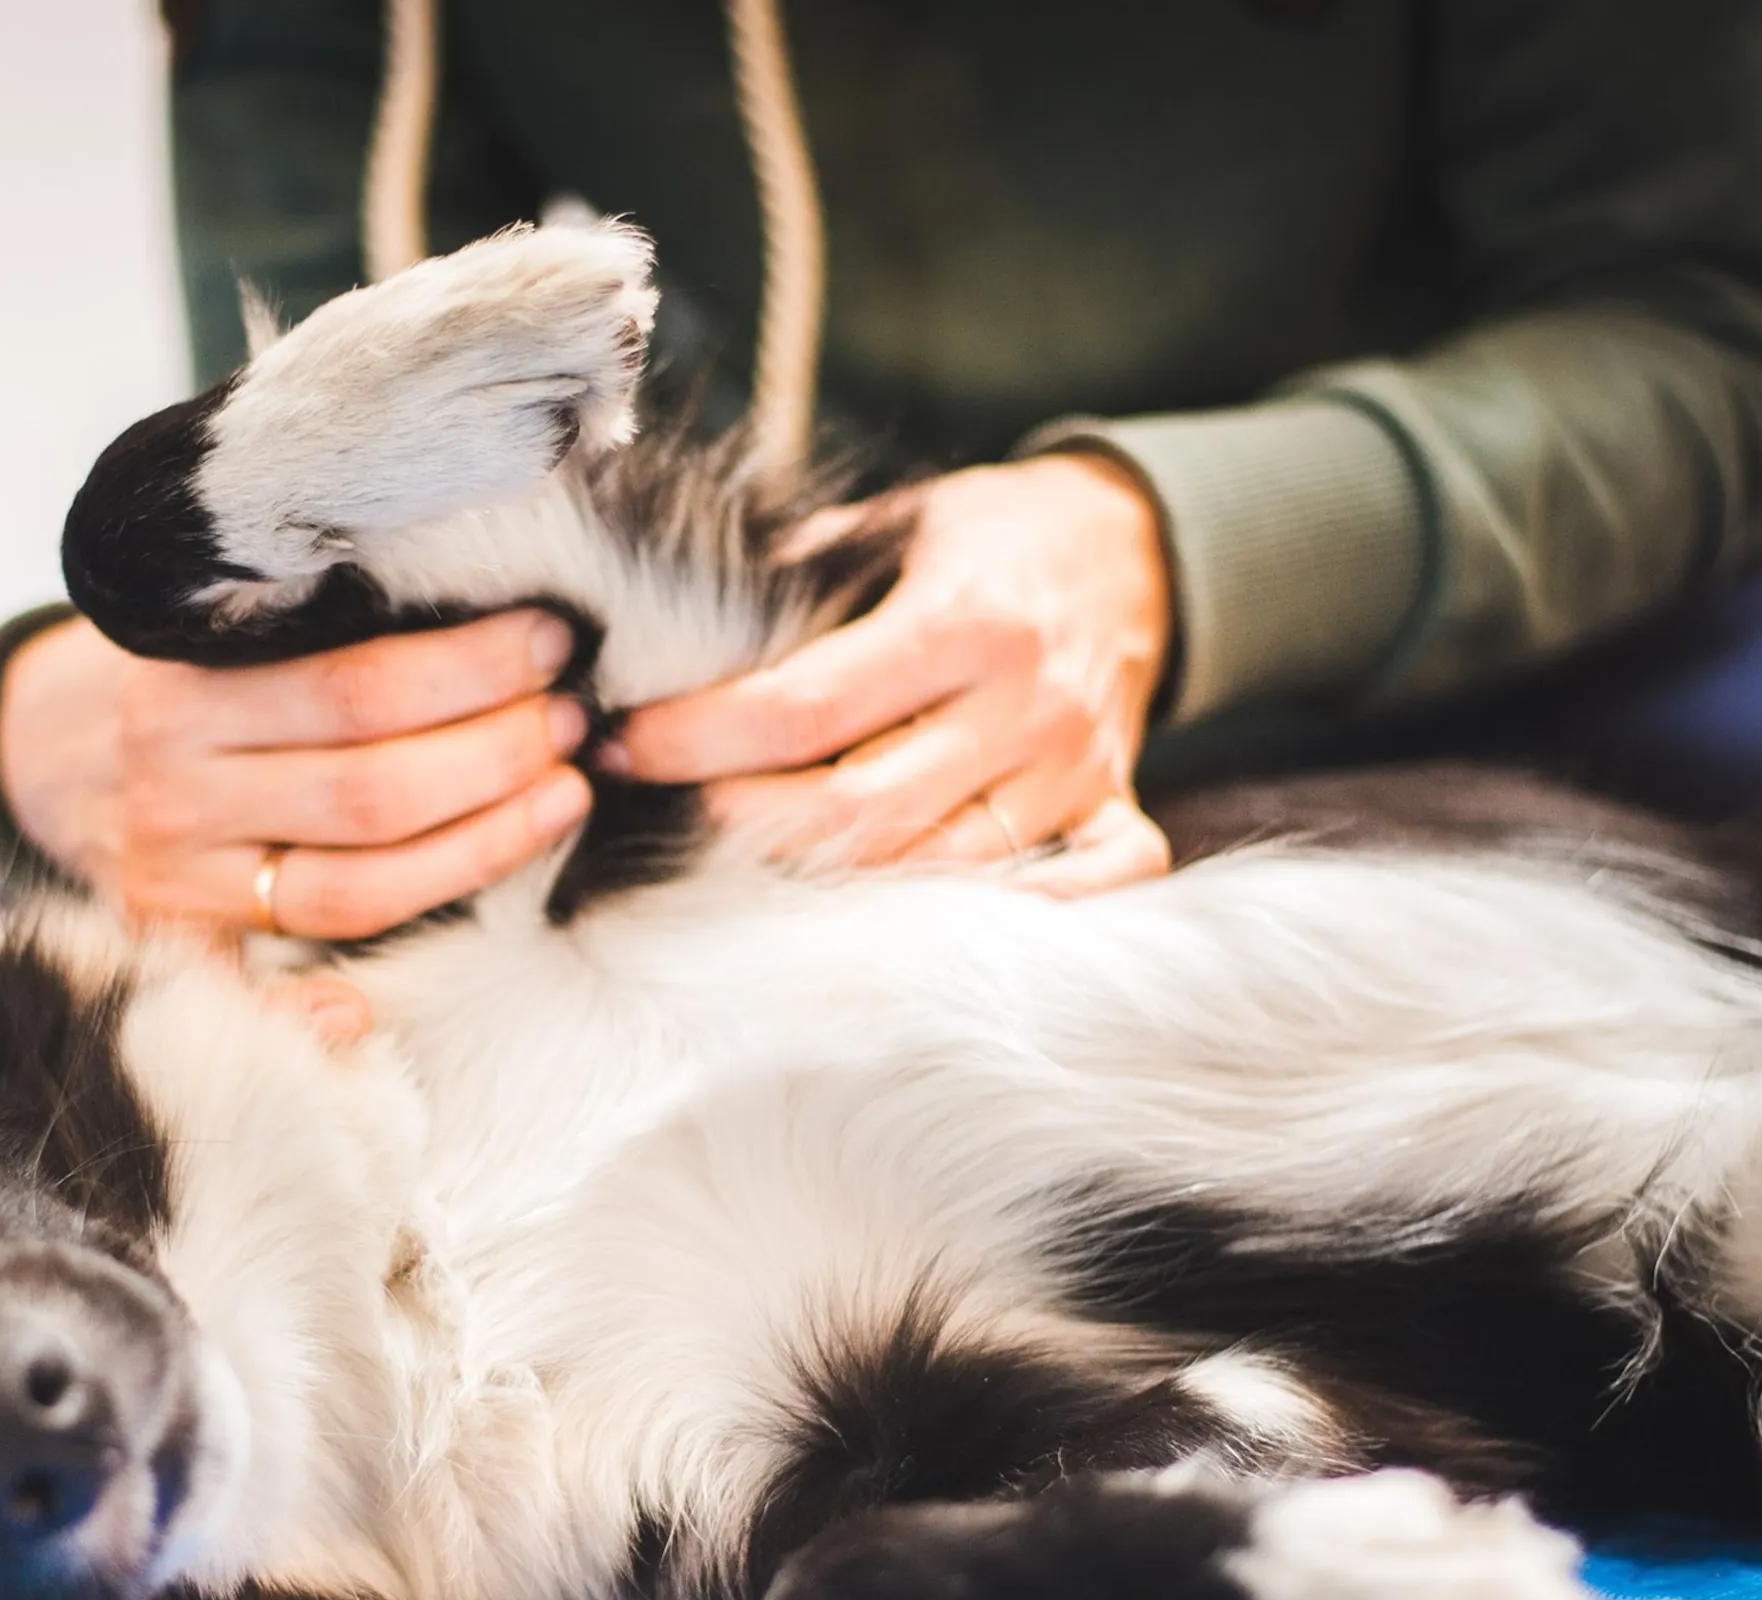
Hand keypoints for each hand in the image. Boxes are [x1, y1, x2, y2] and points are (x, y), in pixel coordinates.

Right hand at [0, 610, 593, 942]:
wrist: (49, 751)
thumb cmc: (183, 670)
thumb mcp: (216, 620)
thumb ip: (313, 615)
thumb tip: (480, 597)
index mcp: (180, 692)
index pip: (354, 691)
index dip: (469, 672)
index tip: (549, 641)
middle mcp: (172, 792)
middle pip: (370, 793)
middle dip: (495, 755)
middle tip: (573, 720)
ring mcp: (178, 880)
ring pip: (357, 888)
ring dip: (481, 845)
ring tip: (563, 790)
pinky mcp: (184, 946)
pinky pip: (272, 985)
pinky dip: (323, 1004)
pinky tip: (391, 989)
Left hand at [605, 451, 1175, 896]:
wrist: (1134, 541)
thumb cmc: (992, 534)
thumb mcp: (899, 518)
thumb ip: (797, 574)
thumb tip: (661, 623)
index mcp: (963, 618)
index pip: (804, 706)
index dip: (699, 736)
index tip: (627, 741)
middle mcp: (1024, 705)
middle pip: (862, 811)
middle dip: (744, 823)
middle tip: (671, 809)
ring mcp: (1075, 769)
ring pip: (943, 869)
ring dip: (837, 882)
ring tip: (750, 860)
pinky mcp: (1114, 807)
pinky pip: (1091, 887)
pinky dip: (1022, 914)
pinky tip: (925, 918)